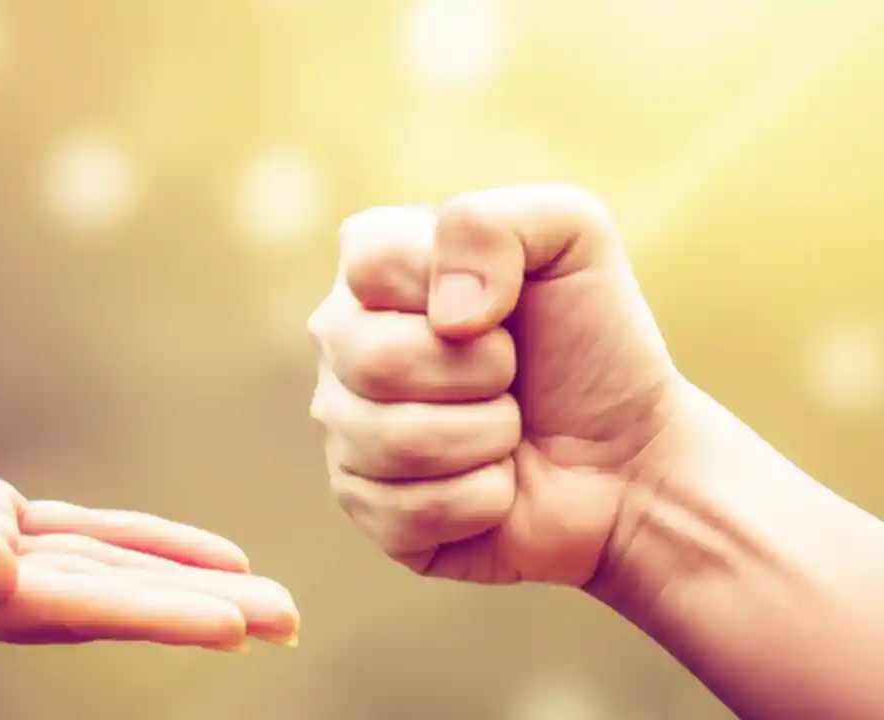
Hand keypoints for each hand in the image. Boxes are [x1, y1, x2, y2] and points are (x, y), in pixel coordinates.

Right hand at [308, 184, 678, 586]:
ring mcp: (348, 433)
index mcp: (375, 272)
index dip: (447, 283)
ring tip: (508, 429)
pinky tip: (497, 484)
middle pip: (373, 359)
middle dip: (480, 371)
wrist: (632, 456)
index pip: (367, 262)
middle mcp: (345, 349)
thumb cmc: (594, 342)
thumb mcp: (571, 238)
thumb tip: (447, 316)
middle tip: (512, 375)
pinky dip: (480, 499)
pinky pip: (406, 511)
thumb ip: (493, 224)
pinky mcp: (369, 511)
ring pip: (394, 440)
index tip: (501, 305)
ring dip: (486, 437)